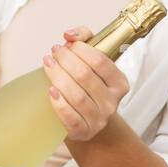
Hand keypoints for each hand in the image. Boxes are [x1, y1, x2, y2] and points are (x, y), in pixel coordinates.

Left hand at [42, 26, 128, 142]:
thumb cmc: (86, 86)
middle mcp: (112, 102)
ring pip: (77, 96)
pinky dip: (59, 104)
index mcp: (119, 83)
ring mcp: (99, 119)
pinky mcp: (83, 131)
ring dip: (58, 77)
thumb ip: (84, 39)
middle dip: (65, 60)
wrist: (83, 118)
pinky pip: (71, 118)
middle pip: (85, 76)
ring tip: (48, 65)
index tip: (65, 44)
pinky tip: (50, 91)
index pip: (100, 61)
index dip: (80, 50)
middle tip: (53, 53)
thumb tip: (70, 34)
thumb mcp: (90, 61)